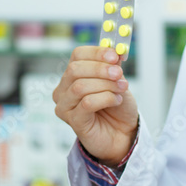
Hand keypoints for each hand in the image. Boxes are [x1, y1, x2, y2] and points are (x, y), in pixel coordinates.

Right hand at [53, 46, 137, 165]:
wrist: (123, 134)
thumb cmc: (117, 107)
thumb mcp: (117, 81)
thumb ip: (114, 66)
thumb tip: (116, 51)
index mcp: (72, 76)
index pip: (77, 55)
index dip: (96, 53)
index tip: (115, 56)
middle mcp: (63, 90)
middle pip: (74, 69)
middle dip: (100, 69)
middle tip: (119, 74)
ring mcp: (65, 107)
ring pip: (80, 87)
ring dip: (105, 85)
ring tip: (122, 89)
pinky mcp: (73, 121)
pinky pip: (87, 103)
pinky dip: (105, 98)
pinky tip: (116, 100)